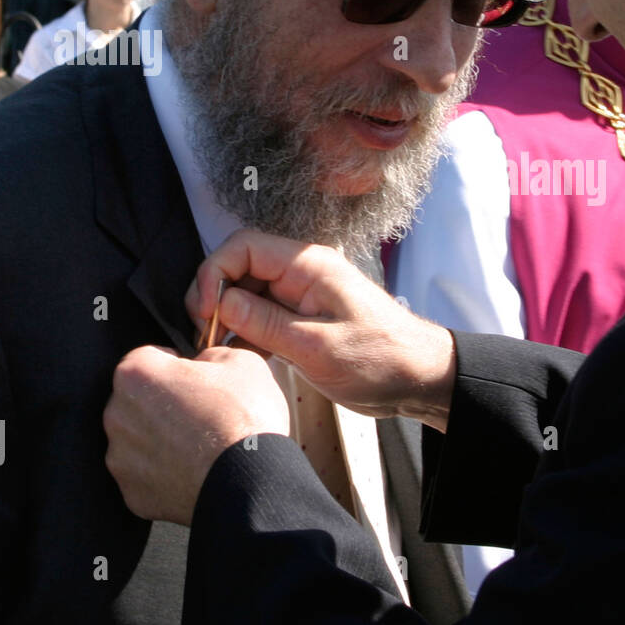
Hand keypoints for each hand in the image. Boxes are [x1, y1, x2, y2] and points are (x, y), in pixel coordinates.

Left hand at [104, 345, 290, 524]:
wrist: (252, 480)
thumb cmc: (244, 420)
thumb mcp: (242, 362)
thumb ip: (211, 354)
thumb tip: (204, 364)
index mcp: (137, 374)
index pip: (147, 357)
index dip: (175, 364)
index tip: (194, 377)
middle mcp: (117, 414)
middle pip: (138, 401)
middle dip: (164, 403)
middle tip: (202, 412)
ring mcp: (121, 458)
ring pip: (139, 440)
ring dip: (162, 439)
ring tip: (201, 445)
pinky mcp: (132, 493)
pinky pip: (146, 476)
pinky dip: (165, 472)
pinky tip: (194, 469)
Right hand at [184, 230, 456, 430]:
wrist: (419, 377)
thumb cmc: (381, 359)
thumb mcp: (316, 347)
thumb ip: (265, 324)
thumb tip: (221, 304)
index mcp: (308, 266)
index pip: (242, 246)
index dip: (214, 274)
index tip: (204, 311)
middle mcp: (302, 275)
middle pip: (239, 269)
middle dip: (215, 298)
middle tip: (207, 337)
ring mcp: (301, 297)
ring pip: (246, 296)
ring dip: (228, 321)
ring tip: (219, 353)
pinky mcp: (302, 321)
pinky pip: (262, 318)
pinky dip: (246, 336)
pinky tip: (240, 360)